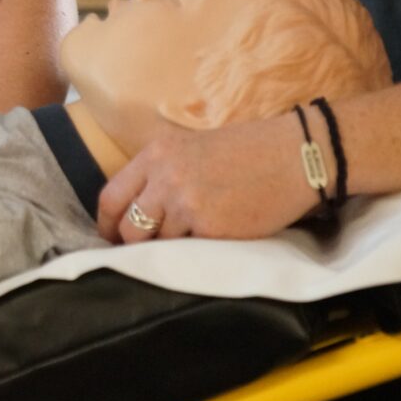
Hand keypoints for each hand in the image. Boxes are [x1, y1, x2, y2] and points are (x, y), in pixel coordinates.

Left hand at [97, 113, 317, 243]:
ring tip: (191, 241)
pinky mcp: (212, 228)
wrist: (294, 156)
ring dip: (170, 249)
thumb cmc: (248, 150)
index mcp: (157, 153)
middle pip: (128, 227)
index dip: (107, 224)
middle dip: (133, 245)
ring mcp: (187, 204)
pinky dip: (196, 253)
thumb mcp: (192, 146)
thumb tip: (139, 207)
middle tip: (146, 252)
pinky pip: (190, 252)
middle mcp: (165, 176)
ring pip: (158, 245)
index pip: (111, 196)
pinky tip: (213, 241)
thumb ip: (162, 172)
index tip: (112, 238)